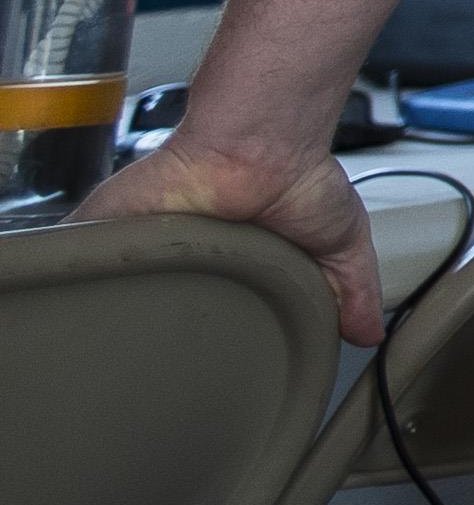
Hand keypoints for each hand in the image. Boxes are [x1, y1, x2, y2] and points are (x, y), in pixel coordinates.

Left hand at [77, 131, 390, 341]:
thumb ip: (353, 288)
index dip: (200, 331)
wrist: (263, 143)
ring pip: (111, 285)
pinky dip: (75, 272)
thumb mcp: (341, 241)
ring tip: (122, 334)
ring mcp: (145, 239)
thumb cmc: (300, 176)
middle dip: (147, 328)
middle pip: (151, 300)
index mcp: (230, 259)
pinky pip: (78, 253)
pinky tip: (87, 297)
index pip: (205, 304)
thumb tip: (367, 333)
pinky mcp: (111, 222)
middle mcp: (183, 250)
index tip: (202, 359)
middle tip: (156, 360)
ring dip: (109, 305)